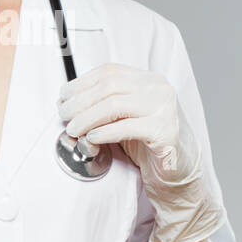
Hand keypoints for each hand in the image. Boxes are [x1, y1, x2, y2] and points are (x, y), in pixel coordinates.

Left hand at [58, 63, 224, 241]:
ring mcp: (165, 109)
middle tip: (64, 115)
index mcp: (148, 80)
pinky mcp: (166, 132)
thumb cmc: (147, 143)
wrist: (177, 169)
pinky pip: (127, 128)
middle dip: (80, 101)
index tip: (63, 96)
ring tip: (74, 129)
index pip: (109, 71)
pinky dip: (105, 132)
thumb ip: (105, 104)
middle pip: (109, 87)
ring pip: (115, 105)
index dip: (81, 83)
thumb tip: (69, 104)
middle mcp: (159, 89)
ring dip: (87, 117)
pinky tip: (93, 137)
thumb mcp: (124, 116)